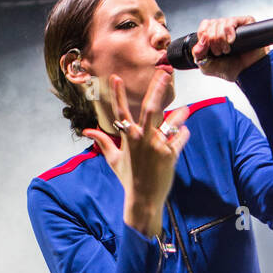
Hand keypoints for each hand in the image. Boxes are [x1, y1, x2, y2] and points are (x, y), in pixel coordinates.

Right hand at [81, 70, 188, 235]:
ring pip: (171, 122)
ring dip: (180, 115)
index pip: (121, 111)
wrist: (143, 199)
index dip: (118, 93)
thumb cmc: (128, 178)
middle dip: (157, 88)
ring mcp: (156, 146)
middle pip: (150, 107)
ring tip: (186, 110)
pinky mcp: (169, 154)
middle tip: (165, 73)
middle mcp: (142, 138)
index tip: (116, 77)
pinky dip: (183, 134)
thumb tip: (87, 130)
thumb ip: (103, 141)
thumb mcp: (113, 159)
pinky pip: (180, 137)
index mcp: (128, 137)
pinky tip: (184, 132)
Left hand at [191, 15, 269, 81]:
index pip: (204, 27)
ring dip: (221, 39)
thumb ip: (198, 56)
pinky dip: (229, 32)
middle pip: (211, 25)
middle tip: (220, 53)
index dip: (204, 37)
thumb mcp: (208, 67)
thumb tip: (199, 44)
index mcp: (213, 35)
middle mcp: (223, 29)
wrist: (246, 73)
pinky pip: (232, 22)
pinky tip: (231, 41)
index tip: (208, 49)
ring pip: (221, 23)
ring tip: (227, 50)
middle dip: (213, 41)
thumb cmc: (231, 69)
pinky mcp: (245, 23)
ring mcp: (234, 25)